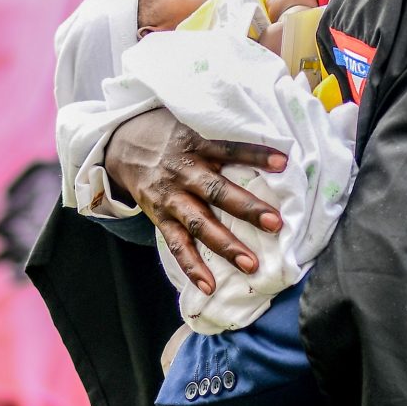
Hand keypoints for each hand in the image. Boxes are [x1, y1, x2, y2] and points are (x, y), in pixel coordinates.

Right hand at [105, 108, 286, 295]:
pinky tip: (209, 286)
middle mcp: (184, 172)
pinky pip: (176, 244)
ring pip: (200, 224)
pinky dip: (192, 266)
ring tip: (251, 264)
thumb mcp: (191, 120)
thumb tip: (264, 124)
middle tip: (276, 223)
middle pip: (217, 191)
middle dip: (247, 209)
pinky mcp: (160, 217)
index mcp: (196, 145)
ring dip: (226, 245)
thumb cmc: (170, 132)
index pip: (229, 148)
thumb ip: (219, 127)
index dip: (255, 154)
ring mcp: (171, 197)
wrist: (123, 144)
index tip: (283, 162)